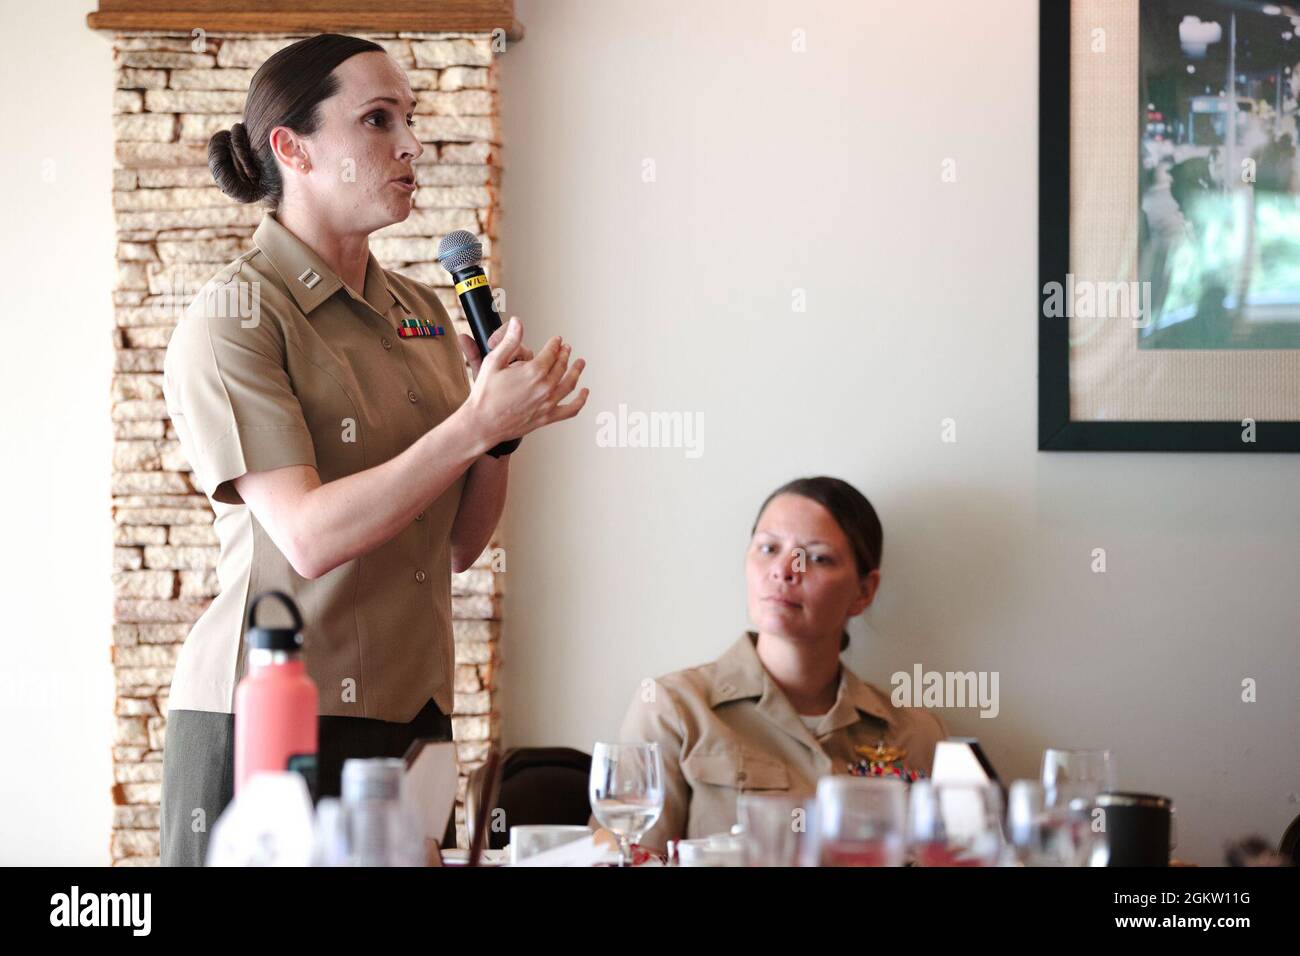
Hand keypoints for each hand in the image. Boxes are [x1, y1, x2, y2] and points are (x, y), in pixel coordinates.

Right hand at [461, 316, 588, 449]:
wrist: (482, 423)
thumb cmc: (485, 394)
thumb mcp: (494, 362)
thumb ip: (510, 341)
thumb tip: (518, 322)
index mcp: (533, 372)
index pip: (551, 352)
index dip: (555, 344)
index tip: (557, 339)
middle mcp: (544, 387)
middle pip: (561, 366)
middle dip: (564, 354)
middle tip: (566, 348)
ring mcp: (547, 404)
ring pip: (569, 384)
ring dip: (576, 371)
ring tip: (580, 363)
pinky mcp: (547, 418)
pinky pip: (570, 410)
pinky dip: (580, 401)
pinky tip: (584, 393)